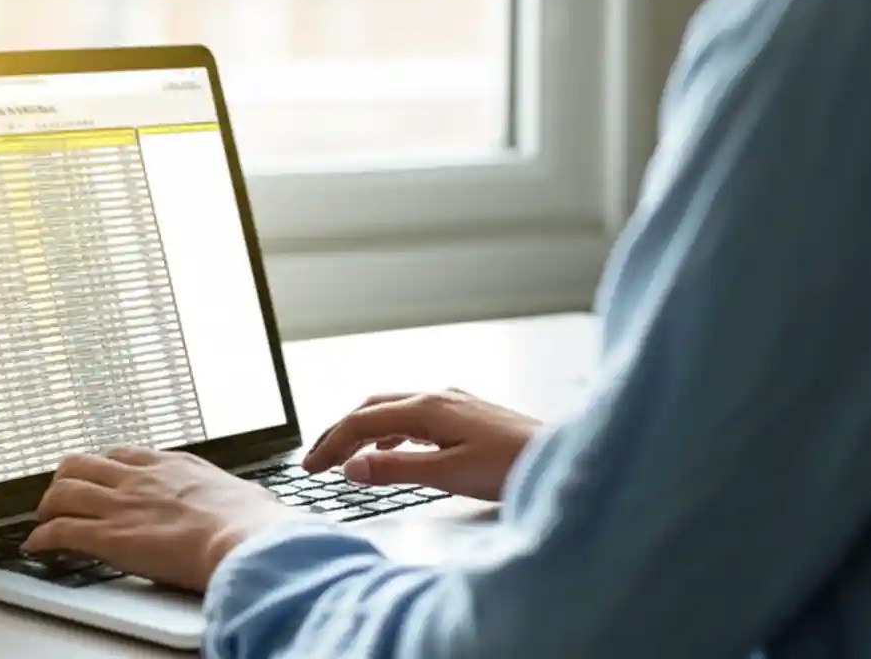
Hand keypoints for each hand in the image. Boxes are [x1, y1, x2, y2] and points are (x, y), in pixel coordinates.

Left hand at [22, 448, 296, 591]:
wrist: (243, 539)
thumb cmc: (252, 523)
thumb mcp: (248, 495)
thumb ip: (239, 497)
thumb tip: (258, 504)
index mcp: (174, 465)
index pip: (124, 454)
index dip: (105, 466)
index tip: (100, 476)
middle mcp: (141, 478)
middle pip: (83, 463)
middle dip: (66, 478)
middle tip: (61, 495)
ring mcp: (122, 504)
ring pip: (64, 491)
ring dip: (48, 505)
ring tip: (43, 518)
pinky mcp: (108, 536)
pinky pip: (60, 531)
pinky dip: (41, 538)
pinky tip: (35, 545)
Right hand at [302, 389, 540, 499]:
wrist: (561, 457)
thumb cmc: (513, 466)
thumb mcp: (447, 474)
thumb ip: (396, 470)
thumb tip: (351, 468)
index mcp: (427, 408)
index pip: (362, 422)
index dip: (331, 444)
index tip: (309, 468)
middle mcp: (436, 397)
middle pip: (371, 408)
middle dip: (339, 432)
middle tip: (315, 460)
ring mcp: (452, 403)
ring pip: (392, 410)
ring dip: (363, 432)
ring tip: (344, 457)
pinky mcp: (465, 415)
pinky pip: (413, 418)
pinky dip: (389, 433)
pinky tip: (390, 451)